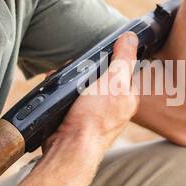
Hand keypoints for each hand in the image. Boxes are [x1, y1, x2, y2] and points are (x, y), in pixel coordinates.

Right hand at [45, 32, 139, 155]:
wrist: (69, 148)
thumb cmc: (94, 118)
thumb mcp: (114, 82)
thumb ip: (124, 59)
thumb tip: (132, 37)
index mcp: (127, 97)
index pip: (124, 69)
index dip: (112, 56)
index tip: (101, 49)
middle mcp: (113, 106)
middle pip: (100, 75)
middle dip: (86, 67)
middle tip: (76, 65)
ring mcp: (93, 112)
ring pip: (82, 85)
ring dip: (70, 77)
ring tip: (62, 73)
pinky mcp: (75, 117)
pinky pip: (68, 96)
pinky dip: (60, 89)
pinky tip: (54, 85)